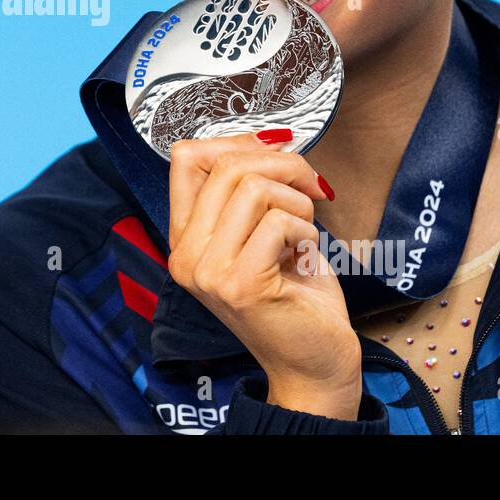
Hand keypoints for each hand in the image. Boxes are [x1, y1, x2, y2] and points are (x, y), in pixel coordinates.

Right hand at [167, 130, 361, 419]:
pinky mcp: (240, 285)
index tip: (277, 154)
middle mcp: (185, 255)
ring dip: (297, 201)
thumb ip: (251, 189)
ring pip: (254, 188)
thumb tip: (271, 135)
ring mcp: (208, 272)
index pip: (185, 157)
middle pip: (226, 164)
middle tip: (313, 187)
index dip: (237, 141)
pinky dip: (306, 230)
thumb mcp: (262, 232)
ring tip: (305, 232)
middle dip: (284, 164)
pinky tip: (305, 257)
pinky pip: (279, 221)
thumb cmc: (295, 295)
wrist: (314, 364)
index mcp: (185, 238)